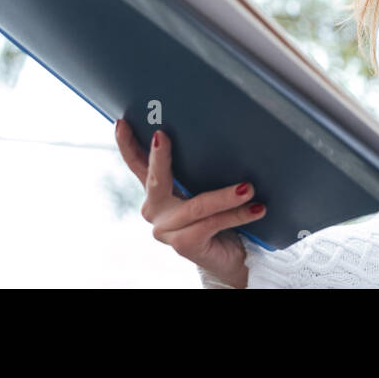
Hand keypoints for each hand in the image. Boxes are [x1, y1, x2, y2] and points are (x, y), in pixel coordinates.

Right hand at [114, 118, 259, 288]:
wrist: (229, 256)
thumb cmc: (218, 215)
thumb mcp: (205, 188)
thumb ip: (200, 170)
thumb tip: (219, 135)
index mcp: (157, 193)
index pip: (138, 166)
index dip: (128, 145)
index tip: (122, 123)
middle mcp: (155, 211)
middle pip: (156, 180)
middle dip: (159, 157)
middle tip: (163, 136)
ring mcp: (166, 230)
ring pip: (197, 205)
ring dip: (225, 196)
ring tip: (248, 188)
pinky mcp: (183, 245)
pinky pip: (212, 224)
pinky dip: (237, 215)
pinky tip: (256, 209)